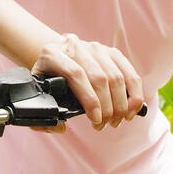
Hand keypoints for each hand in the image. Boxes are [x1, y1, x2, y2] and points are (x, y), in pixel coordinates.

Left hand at [30, 33, 144, 132]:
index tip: (95, 120)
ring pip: (116, 76)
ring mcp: (95, 47)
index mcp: (53, 54)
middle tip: (105, 124)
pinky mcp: (111, 52)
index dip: (89, 99)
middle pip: (99, 77)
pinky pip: (129, 73)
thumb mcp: (38, 92)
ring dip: (121, 104)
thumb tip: (60, 127)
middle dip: (107, 107)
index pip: (76, 74)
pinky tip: (132, 109)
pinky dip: (134, 93)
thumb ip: (42, 112)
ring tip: (117, 121)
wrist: (56, 57)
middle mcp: (75, 46)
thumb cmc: (47, 79)